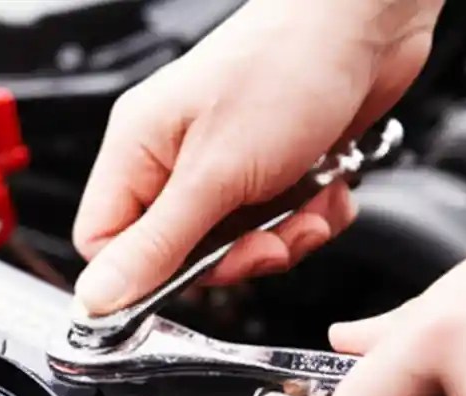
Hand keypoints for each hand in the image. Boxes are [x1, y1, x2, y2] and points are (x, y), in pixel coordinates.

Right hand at [71, 0, 442, 314]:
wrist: (368, 22)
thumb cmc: (286, 66)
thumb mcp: (215, 174)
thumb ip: (158, 244)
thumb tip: (96, 297)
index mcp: (138, 149)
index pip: (106, 241)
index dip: (142, 275)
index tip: (191, 280)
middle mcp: (176, 157)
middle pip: (180, 254)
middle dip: (234, 257)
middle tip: (264, 241)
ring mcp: (228, 162)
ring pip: (238, 245)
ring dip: (283, 238)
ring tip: (307, 209)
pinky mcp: (275, 166)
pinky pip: (281, 224)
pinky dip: (312, 217)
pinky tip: (328, 189)